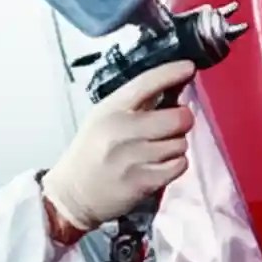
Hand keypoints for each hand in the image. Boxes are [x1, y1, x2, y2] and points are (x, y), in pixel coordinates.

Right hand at [41, 61, 195, 231]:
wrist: (72, 194)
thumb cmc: (92, 151)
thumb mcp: (103, 117)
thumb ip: (134, 104)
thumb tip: (174, 88)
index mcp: (111, 109)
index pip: (147, 83)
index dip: (171, 73)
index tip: (189, 68)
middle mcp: (122, 131)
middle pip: (176, 118)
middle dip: (183, 118)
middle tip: (176, 123)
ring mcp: (133, 158)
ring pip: (180, 143)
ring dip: (177, 144)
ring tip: (161, 148)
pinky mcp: (142, 182)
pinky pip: (179, 166)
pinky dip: (176, 164)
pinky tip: (161, 164)